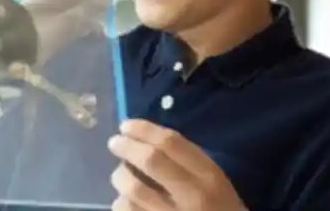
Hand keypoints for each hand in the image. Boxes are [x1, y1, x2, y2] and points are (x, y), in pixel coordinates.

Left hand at [107, 119, 245, 210]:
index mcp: (209, 177)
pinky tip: (125, 202)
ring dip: (121, 178)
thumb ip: (188, 164)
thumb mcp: (215, 185)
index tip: (126, 125)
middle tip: (114, 142)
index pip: (172, 142)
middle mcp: (192, 196)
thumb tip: (146, 142)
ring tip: (120, 177)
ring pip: (133, 189)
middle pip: (150, 160)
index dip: (143, 129)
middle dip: (126, 147)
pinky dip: (121, 204)